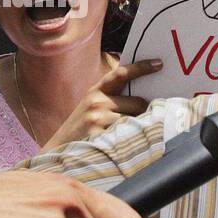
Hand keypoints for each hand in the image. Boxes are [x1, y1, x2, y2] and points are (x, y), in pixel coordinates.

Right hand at [44, 59, 161, 151]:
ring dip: (138, 129)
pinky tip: (125, 146)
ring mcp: (98, 119)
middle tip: (138, 123)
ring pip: (136, 120)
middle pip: (138, 102)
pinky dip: (133, 141)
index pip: (121, 73)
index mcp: (95, 91)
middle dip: (143, 112)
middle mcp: (96, 101)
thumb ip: (112, 99)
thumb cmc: (82, 131)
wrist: (59, 153)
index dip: (141, 68)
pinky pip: (129, 135)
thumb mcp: (91, 108)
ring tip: (127, 137)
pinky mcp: (101, 135)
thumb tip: (145, 99)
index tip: (159, 64)